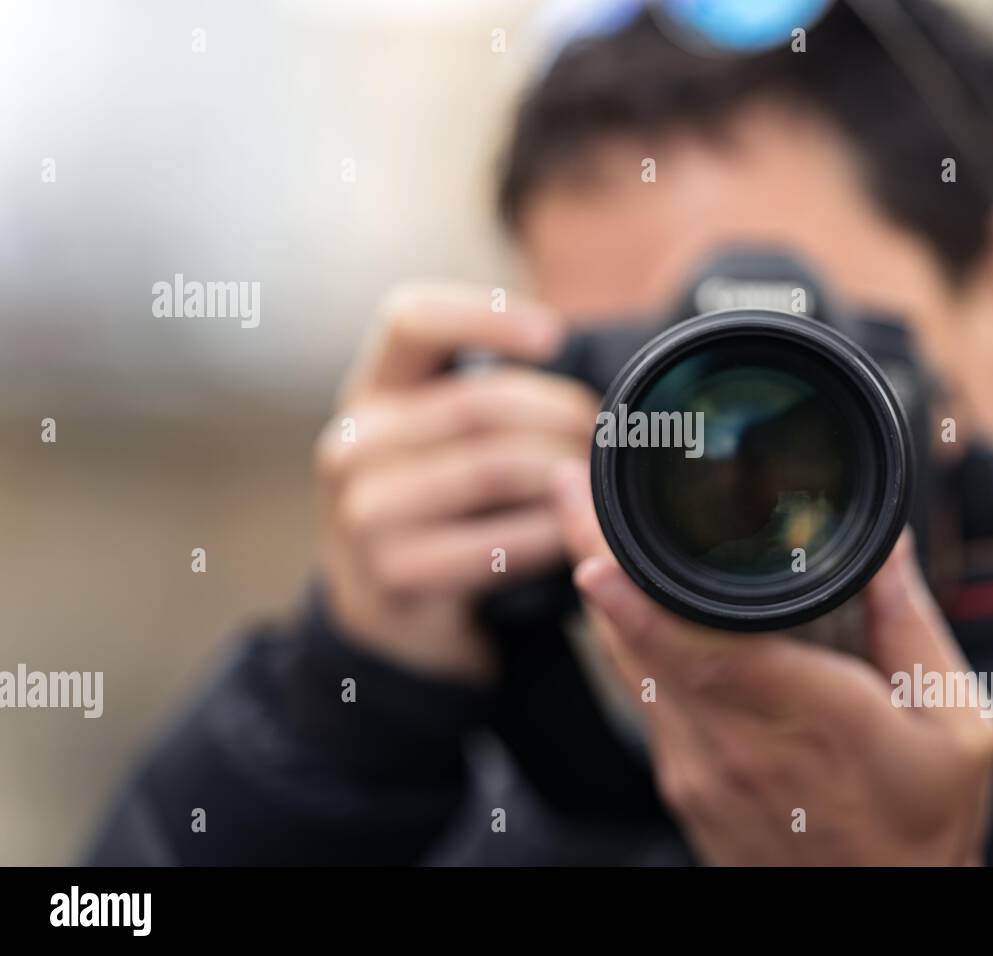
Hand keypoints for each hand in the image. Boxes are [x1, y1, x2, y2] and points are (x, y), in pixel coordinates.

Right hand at [314, 283, 599, 679]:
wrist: (394, 627)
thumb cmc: (440, 515)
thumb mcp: (439, 444)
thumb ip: (487, 400)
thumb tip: (587, 368)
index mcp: (369, 395)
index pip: (410, 319)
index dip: (484, 316)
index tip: (551, 335)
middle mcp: (353, 445)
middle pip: (480, 402)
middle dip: (561, 415)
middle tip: (605, 437)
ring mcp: (365, 513)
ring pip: (496, 467)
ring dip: (565, 474)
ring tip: (596, 483)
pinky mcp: (397, 573)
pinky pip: (501, 539)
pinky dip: (553, 533)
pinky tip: (574, 535)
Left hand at [552, 461, 992, 864]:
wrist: (878, 921)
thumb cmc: (922, 834)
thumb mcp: (958, 730)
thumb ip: (915, 631)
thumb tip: (890, 551)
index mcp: (811, 724)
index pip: (708, 658)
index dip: (642, 608)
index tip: (595, 559)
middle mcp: (735, 748)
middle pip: (642, 645)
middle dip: (597, 558)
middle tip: (570, 488)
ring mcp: (700, 772)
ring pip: (632, 668)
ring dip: (605, 595)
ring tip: (586, 522)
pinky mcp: (685, 785)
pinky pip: (646, 697)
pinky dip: (630, 640)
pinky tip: (631, 602)